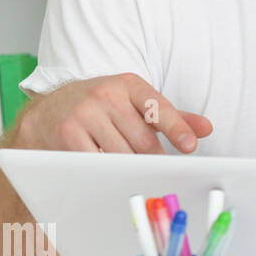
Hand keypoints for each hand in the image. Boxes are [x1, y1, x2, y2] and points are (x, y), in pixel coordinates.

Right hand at [17, 73, 211, 153]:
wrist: (49, 109)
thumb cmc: (103, 108)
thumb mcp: (137, 104)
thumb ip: (171, 117)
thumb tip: (206, 129)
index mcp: (129, 85)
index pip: (159, 108)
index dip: (177, 128)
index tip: (191, 146)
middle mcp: (106, 94)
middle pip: (142, 139)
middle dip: (153, 159)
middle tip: (157, 169)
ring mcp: (84, 113)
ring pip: (120, 153)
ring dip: (129, 167)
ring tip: (131, 169)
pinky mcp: (66, 133)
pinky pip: (95, 161)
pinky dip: (106, 170)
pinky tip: (108, 170)